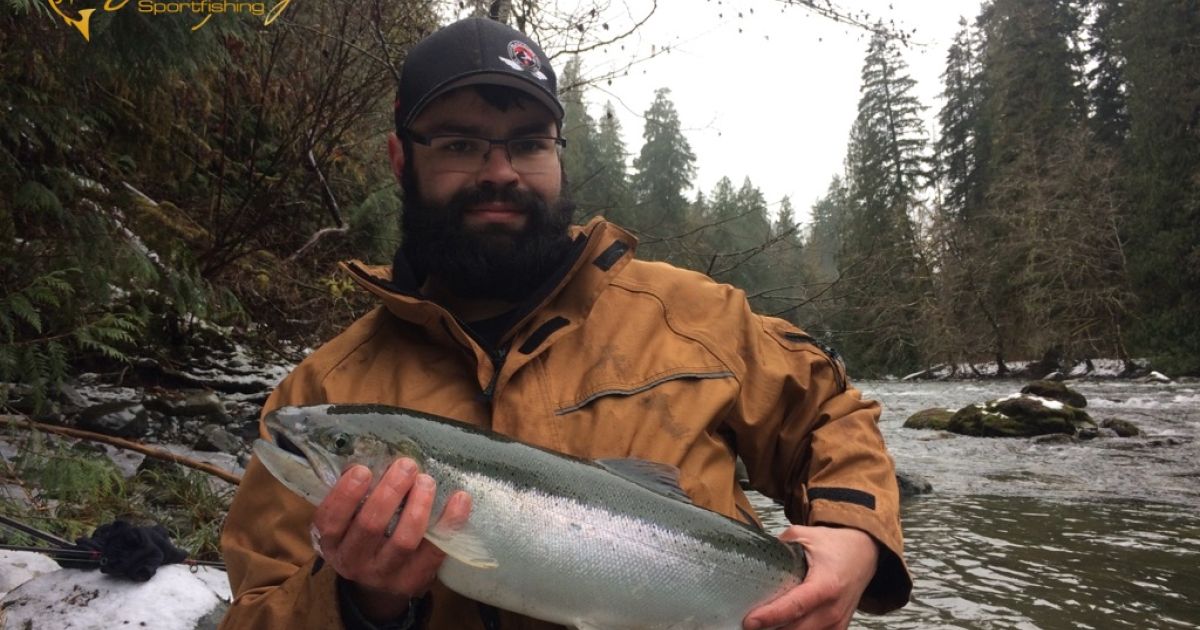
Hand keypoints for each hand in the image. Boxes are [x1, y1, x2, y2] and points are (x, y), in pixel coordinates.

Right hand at [312, 458, 471, 622]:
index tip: (363, 470)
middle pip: (371, 526)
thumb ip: (354, 493)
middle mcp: (354, 562)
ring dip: (418, 505)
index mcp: (332, 542)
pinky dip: (450, 522)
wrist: (378, 583)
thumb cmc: (363, 535)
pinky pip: (435, 551)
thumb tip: (369, 453)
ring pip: (404, 540)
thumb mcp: (348, 519)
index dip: (346, 494)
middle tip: (407, 465)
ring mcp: (385, 574)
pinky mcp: (414, 580)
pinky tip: (459, 498)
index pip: (331, 520)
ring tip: (426, 481)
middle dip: (390, 491)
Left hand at [743, 526, 877, 629]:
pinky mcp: (838, 629)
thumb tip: (756, 554)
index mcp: (826, 584)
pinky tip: (780, 625)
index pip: (795, 606)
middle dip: (770, 629)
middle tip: (747, 623)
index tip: (750, 621)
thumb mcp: (807, 535)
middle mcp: (834, 609)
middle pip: (796, 629)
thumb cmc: (836, 546)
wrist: (865, 554)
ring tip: (762, 623)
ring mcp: (837, 623)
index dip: (770, 616)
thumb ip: (781, 545)